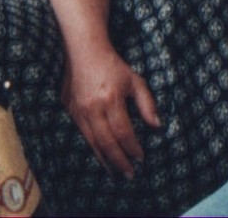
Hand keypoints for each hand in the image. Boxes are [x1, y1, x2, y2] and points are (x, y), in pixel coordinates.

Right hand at [61, 44, 161, 178]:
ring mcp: (79, 111)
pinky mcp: (70, 111)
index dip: (132, 148)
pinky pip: (83, 135)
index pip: (123, 132)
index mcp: (111, 100)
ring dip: (105, 159)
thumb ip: (147, 103)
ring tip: (116, 171)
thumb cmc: (114, 66)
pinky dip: (93, 148)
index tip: (141, 158)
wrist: (84, 53)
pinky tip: (101, 155)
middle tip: (129, 174)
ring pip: (92, 142)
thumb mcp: (135, 81)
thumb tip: (157, 125)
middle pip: (107, 142)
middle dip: (119, 161)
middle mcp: (93, 108)